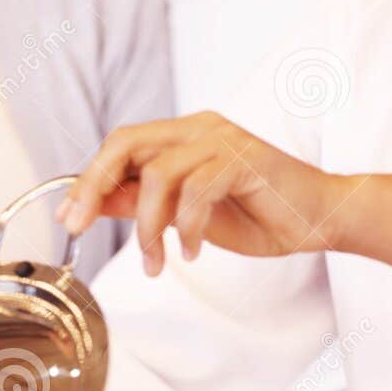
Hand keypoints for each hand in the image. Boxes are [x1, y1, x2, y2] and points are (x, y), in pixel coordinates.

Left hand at [57, 112, 339, 275]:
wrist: (323, 218)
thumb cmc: (262, 215)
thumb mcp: (189, 217)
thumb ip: (147, 204)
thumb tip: (98, 203)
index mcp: (185, 136)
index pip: (122, 145)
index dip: (88, 177)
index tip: (68, 216)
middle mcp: (200, 128)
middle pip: (127, 144)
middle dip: (95, 186)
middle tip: (79, 226)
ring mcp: (223, 139)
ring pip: (158, 174)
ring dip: (147, 227)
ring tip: (158, 262)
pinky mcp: (245, 159)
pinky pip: (196, 191)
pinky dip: (186, 229)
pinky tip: (191, 252)